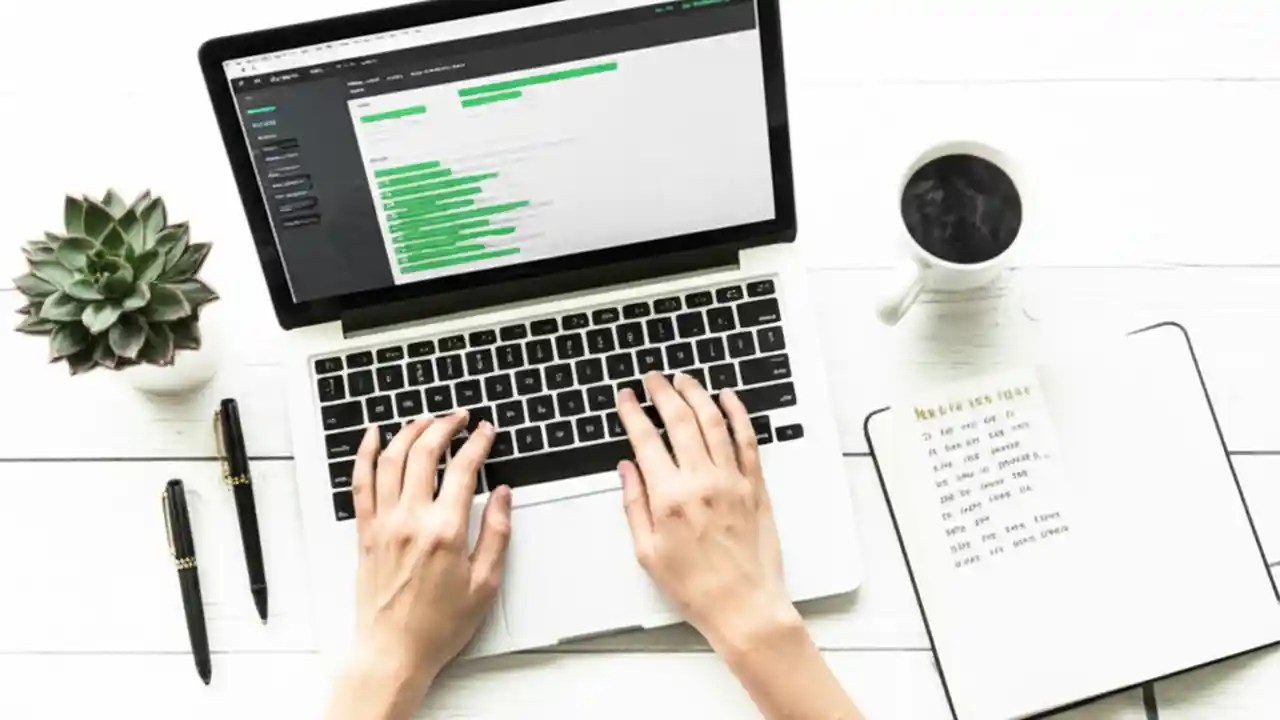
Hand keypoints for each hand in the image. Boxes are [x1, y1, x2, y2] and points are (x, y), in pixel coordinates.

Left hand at [326, 412, 511, 719]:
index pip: (464, 469)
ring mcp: (384, 523)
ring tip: (425, 419)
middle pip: (425, 453)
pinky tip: (374, 436)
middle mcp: (411, 520)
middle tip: (459, 417)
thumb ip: (496, 533)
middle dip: (445, 425)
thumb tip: (502, 495)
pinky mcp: (366, 532)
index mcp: (445, 531)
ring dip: (410, 431)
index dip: (478, 442)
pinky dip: (365, 453)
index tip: (487, 431)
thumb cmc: (438, 625)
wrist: (393, 651)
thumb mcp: (485, 584)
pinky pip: (361, 482)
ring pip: (392, 459)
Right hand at [617, 373, 862, 719]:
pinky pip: (747, 440)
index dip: (633, 413)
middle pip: (680, 420)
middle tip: (653, 378)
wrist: (744, 606)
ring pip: (714, 421)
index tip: (626, 398)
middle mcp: (702, 482)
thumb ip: (634, 505)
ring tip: (684, 380)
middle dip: (663, 392)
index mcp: (669, 498)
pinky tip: (728, 399)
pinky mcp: (756, 486)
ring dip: (697, 394)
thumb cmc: (695, 587)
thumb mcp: (647, 552)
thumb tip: (626, 469)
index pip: (646, 441)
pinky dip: (737, 414)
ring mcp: (732, 481)